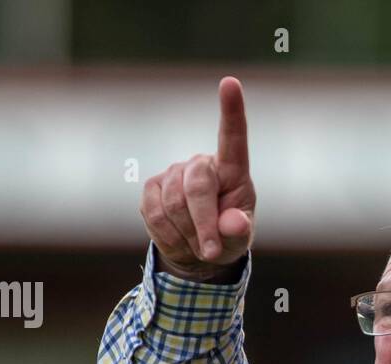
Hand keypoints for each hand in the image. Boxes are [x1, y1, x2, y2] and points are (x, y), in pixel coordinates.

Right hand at [140, 76, 255, 280]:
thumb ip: (239, 230)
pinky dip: (167, 235)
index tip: (231, 83)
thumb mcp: (240, 239)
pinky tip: (179, 239)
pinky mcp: (151, 188)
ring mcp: (173, 173)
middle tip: (212, 253)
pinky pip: (153, 213)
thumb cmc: (227, 237)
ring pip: (173, 204)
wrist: (197, 250)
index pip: (233, 137)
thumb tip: (234, 223)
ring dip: (187, 234)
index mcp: (232, 170)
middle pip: (197, 187)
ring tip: (198, 246)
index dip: (231, 111)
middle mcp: (201, 164)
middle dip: (204, 223)